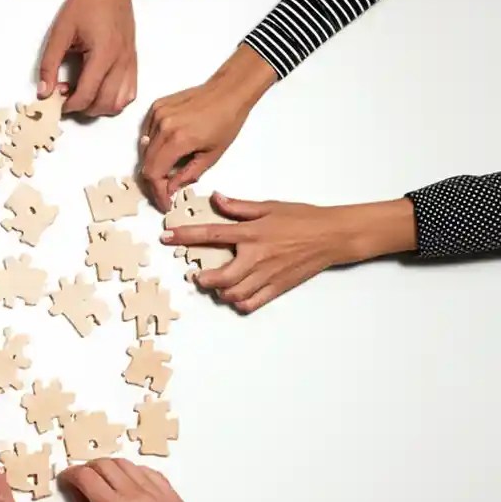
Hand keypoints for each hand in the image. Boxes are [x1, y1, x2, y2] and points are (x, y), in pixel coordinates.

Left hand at [39, 0, 138, 116]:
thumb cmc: (86, 4)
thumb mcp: (60, 32)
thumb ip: (50, 64)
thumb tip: (44, 91)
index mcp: (103, 54)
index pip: (87, 94)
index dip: (70, 105)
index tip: (57, 101)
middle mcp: (121, 61)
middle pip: (105, 104)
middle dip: (83, 108)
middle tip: (67, 96)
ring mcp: (130, 63)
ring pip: (120, 102)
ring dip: (100, 107)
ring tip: (84, 93)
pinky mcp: (133, 61)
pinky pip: (129, 92)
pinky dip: (114, 99)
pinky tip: (100, 90)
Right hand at [60, 460, 221, 501]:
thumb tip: (76, 492)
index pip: (86, 477)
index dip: (70, 474)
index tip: (66, 480)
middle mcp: (137, 494)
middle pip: (104, 464)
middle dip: (87, 469)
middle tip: (82, 482)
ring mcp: (157, 491)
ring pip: (125, 463)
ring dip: (109, 468)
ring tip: (105, 483)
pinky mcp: (171, 493)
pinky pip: (148, 471)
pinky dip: (133, 473)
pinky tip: (129, 486)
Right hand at [139, 44, 277, 209]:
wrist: (228, 91)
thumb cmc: (226, 121)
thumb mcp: (211, 155)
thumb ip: (187, 175)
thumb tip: (170, 190)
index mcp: (178, 139)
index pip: (154, 174)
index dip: (157, 193)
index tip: (165, 202)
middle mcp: (162, 126)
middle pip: (145, 164)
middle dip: (154, 184)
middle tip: (164, 194)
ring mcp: (157, 115)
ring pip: (143, 151)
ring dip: (153, 166)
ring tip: (166, 175)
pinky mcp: (156, 108)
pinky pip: (146, 135)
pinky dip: (152, 148)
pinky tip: (166, 153)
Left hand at [163, 194, 416, 312]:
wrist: (333, 236)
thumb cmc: (303, 218)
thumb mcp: (270, 206)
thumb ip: (240, 206)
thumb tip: (216, 198)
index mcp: (252, 233)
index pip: (211, 233)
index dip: (185, 235)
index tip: (166, 237)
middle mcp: (256, 256)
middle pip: (220, 276)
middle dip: (204, 278)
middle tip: (198, 274)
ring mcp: (267, 275)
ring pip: (234, 293)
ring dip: (220, 291)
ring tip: (218, 284)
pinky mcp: (278, 287)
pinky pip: (252, 303)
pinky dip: (239, 303)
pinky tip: (236, 296)